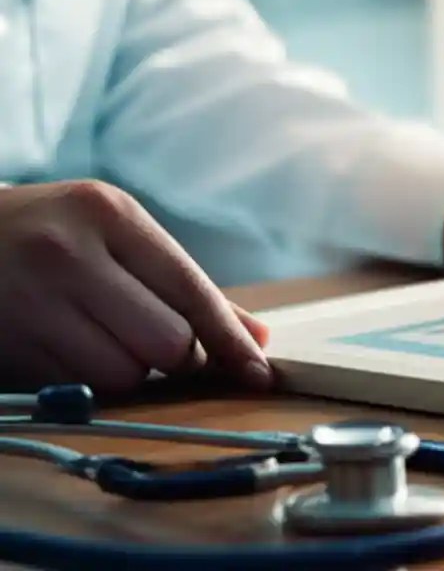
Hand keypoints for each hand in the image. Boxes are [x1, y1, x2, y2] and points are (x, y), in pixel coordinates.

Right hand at [0, 181, 271, 393]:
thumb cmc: (50, 236)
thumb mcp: (114, 235)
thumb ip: (185, 287)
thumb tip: (256, 338)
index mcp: (108, 213)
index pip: (191, 289)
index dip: (231, 340)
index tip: (259, 372)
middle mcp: (68, 252)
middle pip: (167, 343)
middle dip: (178, 359)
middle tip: (160, 347)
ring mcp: (29, 300)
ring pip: (124, 375)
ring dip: (130, 373)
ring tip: (102, 339)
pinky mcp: (4, 346)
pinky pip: (77, 389)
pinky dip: (88, 382)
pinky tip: (67, 348)